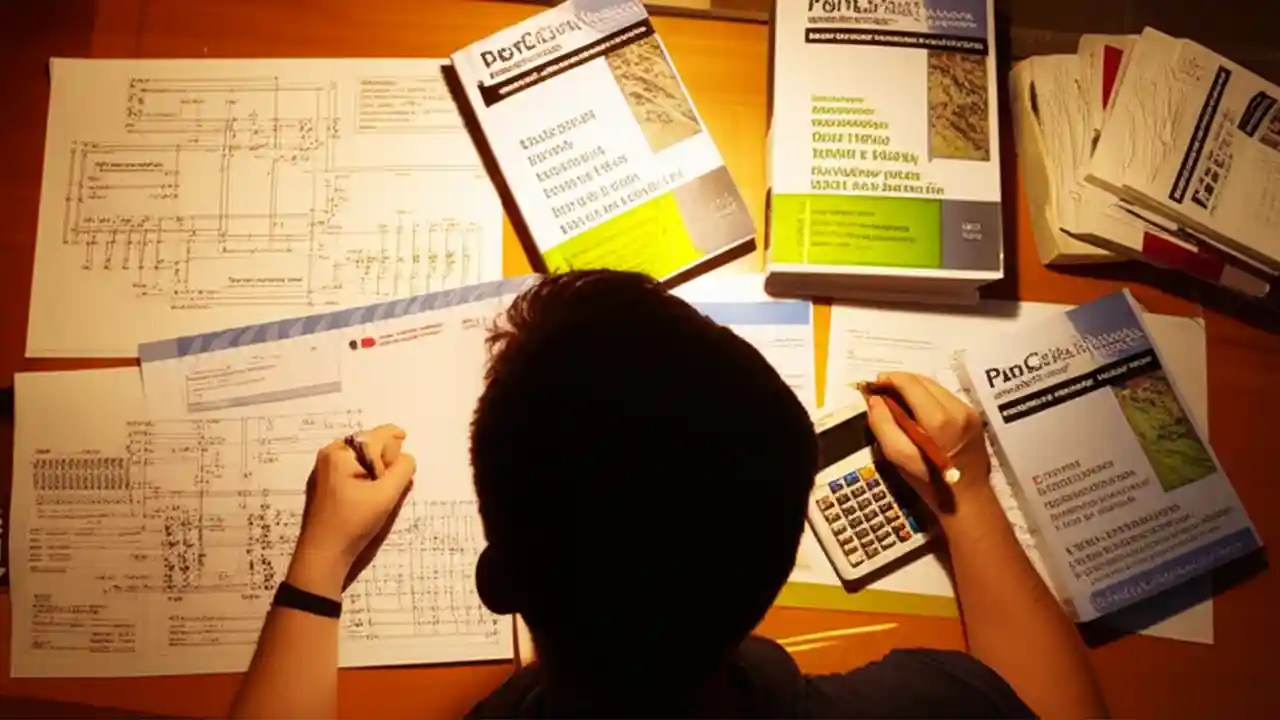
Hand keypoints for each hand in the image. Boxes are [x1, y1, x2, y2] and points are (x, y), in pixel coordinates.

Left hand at [287, 424, 416, 598]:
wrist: (322, 555)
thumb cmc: (353, 523)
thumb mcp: (386, 495)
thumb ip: (403, 469)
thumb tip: (406, 458)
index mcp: (342, 452)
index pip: (382, 435)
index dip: (396, 453)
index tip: (398, 474)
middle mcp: (330, 453)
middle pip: (371, 444)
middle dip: (384, 464)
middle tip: (383, 491)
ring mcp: (324, 468)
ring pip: (363, 458)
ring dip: (375, 474)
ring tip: (374, 499)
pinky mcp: (323, 483)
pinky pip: (351, 470)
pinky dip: (364, 480)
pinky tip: (362, 502)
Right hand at [865, 372, 993, 520]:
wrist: (967, 498)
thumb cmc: (929, 482)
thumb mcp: (899, 458)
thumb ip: (883, 425)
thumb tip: (875, 400)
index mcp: (939, 420)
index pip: (911, 383)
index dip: (889, 379)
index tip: (874, 385)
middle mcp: (958, 408)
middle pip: (923, 380)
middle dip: (899, 382)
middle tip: (881, 392)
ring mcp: (968, 410)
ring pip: (934, 386)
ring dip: (913, 388)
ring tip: (896, 401)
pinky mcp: (973, 415)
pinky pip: (944, 396)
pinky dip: (926, 397)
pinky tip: (916, 410)